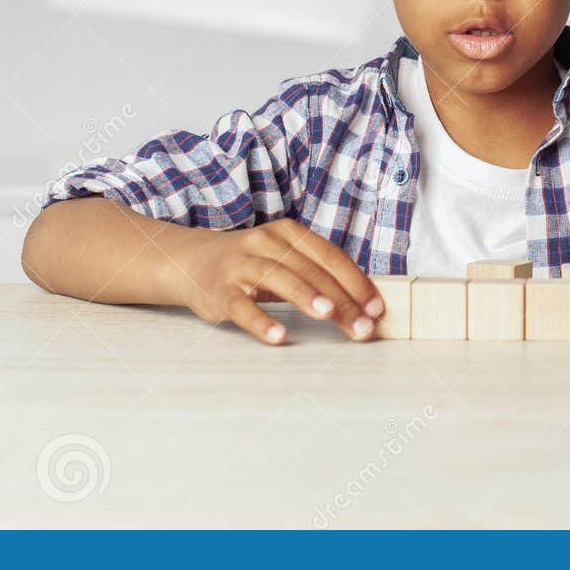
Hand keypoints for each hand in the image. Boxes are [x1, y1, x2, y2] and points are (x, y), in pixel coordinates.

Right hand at [173, 218, 384, 345]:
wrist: (192, 261)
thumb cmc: (252, 263)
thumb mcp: (285, 257)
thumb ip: (317, 272)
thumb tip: (363, 301)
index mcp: (288, 233)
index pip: (330, 257)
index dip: (356, 282)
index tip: (376, 308)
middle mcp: (266, 243)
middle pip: (310, 271)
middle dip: (341, 300)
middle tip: (362, 326)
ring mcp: (241, 266)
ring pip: (279, 279)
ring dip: (306, 297)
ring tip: (329, 315)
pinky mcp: (221, 292)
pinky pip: (242, 308)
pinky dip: (261, 322)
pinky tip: (279, 336)